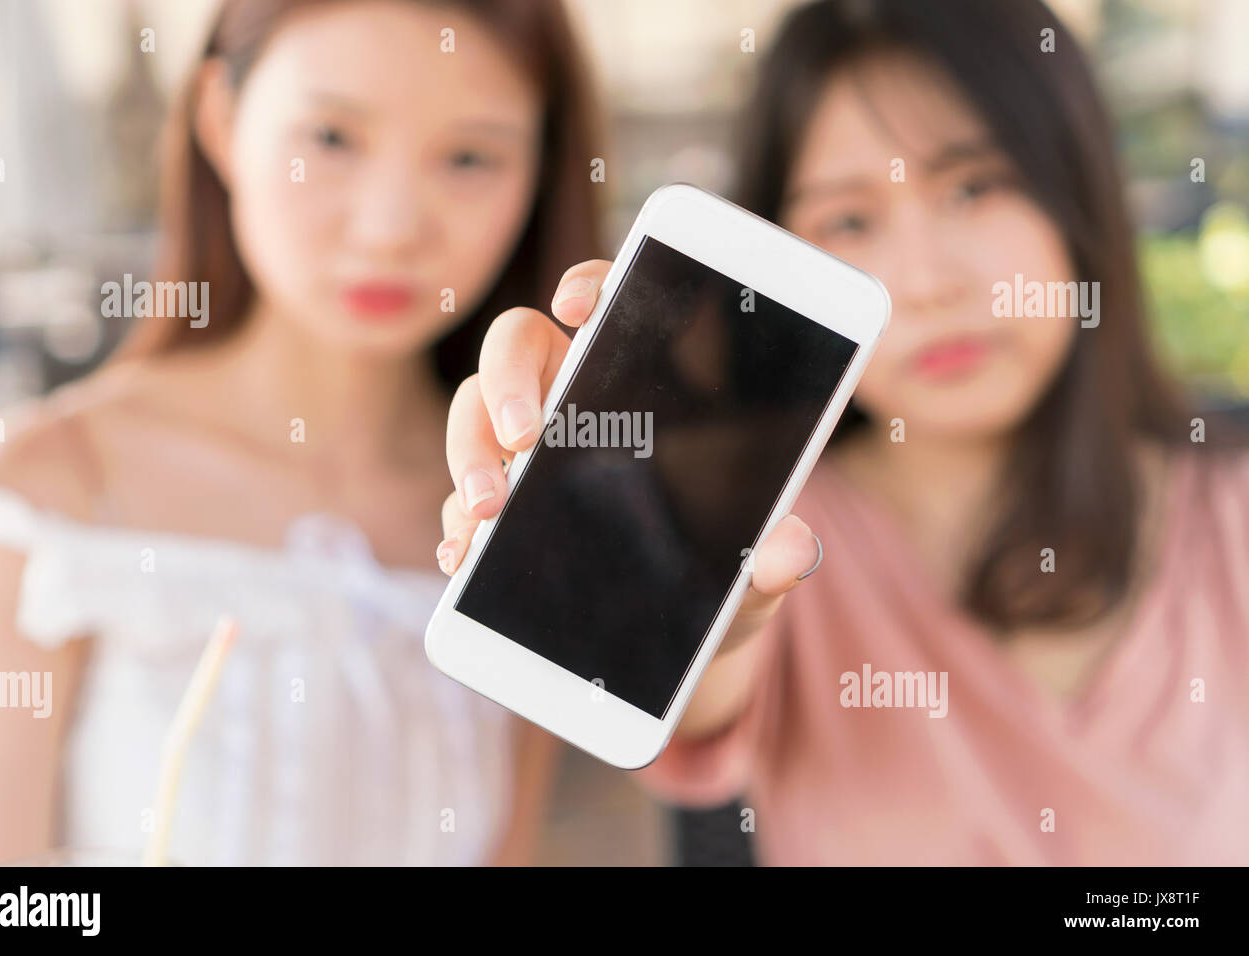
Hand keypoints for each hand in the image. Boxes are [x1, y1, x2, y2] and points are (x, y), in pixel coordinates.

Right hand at [435, 260, 821, 655]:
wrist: (684, 635)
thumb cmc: (722, 574)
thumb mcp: (753, 570)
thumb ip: (771, 557)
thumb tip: (794, 554)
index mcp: (639, 382)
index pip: (605, 301)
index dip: (588, 284)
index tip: (577, 304)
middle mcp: (572, 401)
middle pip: (515, 349)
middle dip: (507, 382)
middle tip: (525, 437)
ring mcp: (525, 456)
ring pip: (473, 418)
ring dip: (471, 456)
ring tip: (490, 510)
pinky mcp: (497, 513)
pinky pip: (459, 503)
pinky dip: (456, 527)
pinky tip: (463, 558)